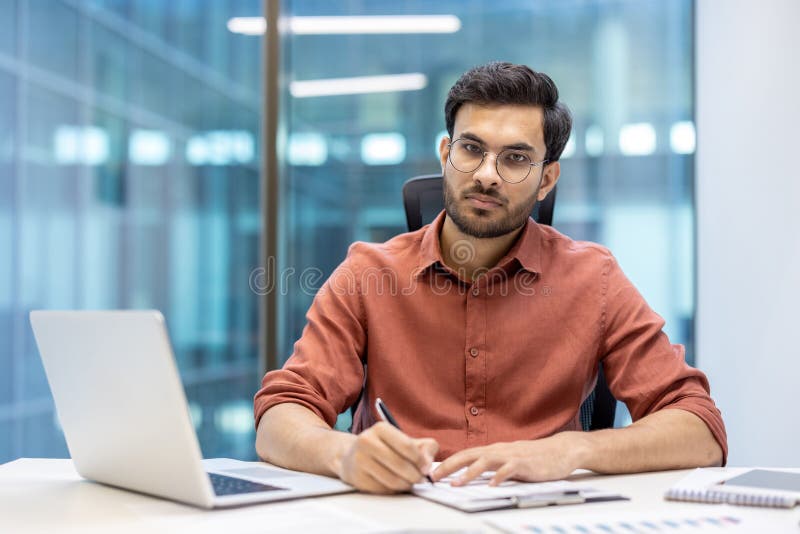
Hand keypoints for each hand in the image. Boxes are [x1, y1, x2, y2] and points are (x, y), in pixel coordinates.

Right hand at [336, 422, 438, 493]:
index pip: (406, 446)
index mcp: (380, 428)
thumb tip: (427, 464)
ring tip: (409, 482)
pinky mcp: (357, 478)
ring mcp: (360, 460)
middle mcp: (367, 441)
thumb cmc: (384, 447)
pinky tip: (395, 484)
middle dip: (415, 475)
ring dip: (406, 485)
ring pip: (392, 480)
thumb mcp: (405, 440)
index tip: (426, 468)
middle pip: (400, 464)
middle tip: (420, 479)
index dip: (420, 460)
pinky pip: (383, 489)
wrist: (352, 456)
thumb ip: (425, 447)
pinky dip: (394, 490)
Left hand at [431, 432, 588, 486]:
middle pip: (469, 454)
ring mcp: (512, 455)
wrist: (561, 450)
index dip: (447, 462)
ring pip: (486, 461)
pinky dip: (499, 476)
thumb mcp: (508, 459)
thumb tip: (470, 474)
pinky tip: (491, 485)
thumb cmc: (534, 456)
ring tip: (457, 483)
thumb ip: (492, 464)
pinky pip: (510, 469)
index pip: (465, 454)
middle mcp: (499, 450)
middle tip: (434, 477)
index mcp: (493, 450)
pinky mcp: (526, 463)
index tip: (432, 472)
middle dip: (449, 465)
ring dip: (469, 472)